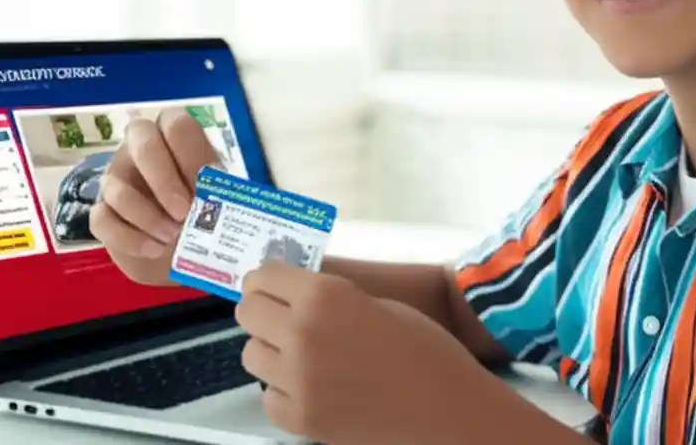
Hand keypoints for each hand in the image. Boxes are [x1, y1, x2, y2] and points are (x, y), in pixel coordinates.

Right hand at [88, 107, 219, 284]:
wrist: (182, 251)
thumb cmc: (204, 211)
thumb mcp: (217, 197)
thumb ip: (216, 190)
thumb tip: (214, 195)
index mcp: (174, 138)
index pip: (177, 124)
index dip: (189, 155)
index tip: (203, 187)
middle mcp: (139, 149)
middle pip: (141, 140)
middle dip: (163, 179)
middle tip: (184, 213)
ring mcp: (116, 178)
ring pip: (117, 187)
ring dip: (148, 217)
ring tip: (173, 237)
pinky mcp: (101, 213)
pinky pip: (101, 220)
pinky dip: (130, 238)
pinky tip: (154, 249)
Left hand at [236, 262, 507, 444]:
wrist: (447, 404)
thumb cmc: (423, 342)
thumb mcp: (373, 300)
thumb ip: (326, 296)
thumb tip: (288, 293)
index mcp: (323, 295)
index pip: (262, 277)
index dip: (267, 278)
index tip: (273, 284)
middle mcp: (300, 334)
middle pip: (247, 313)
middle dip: (263, 310)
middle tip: (282, 316)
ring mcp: (297, 380)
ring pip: (252, 355)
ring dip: (271, 349)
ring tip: (299, 353)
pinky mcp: (300, 419)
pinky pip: (269, 396)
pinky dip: (284, 389)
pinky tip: (310, 385)